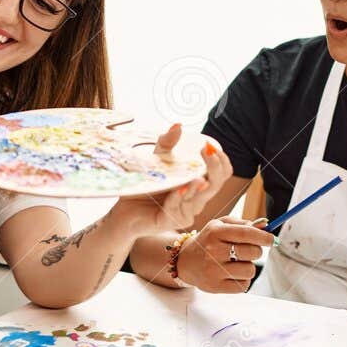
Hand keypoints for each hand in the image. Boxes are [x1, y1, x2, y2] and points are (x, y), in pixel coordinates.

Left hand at [111, 126, 234, 235]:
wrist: (124, 209)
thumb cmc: (144, 186)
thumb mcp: (155, 160)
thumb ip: (166, 144)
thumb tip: (178, 125)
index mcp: (198, 183)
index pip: (222, 173)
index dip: (222, 160)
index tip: (209, 145)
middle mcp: (197, 198)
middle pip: (217, 184)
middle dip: (215, 167)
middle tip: (206, 152)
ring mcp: (187, 211)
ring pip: (200, 199)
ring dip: (197, 187)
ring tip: (195, 177)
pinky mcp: (173, 222)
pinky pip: (179, 209)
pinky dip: (178, 198)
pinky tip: (177, 190)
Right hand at [176, 216, 273, 292]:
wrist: (185, 261)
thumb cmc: (208, 241)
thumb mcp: (220, 226)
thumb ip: (243, 224)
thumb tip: (266, 225)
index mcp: (216, 232)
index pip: (247, 233)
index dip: (264, 237)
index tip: (273, 240)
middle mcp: (214, 251)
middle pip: (253, 252)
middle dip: (256, 251)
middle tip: (247, 252)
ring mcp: (214, 270)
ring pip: (250, 270)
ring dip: (248, 267)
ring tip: (236, 264)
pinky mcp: (215, 287)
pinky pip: (243, 285)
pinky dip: (242, 280)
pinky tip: (231, 274)